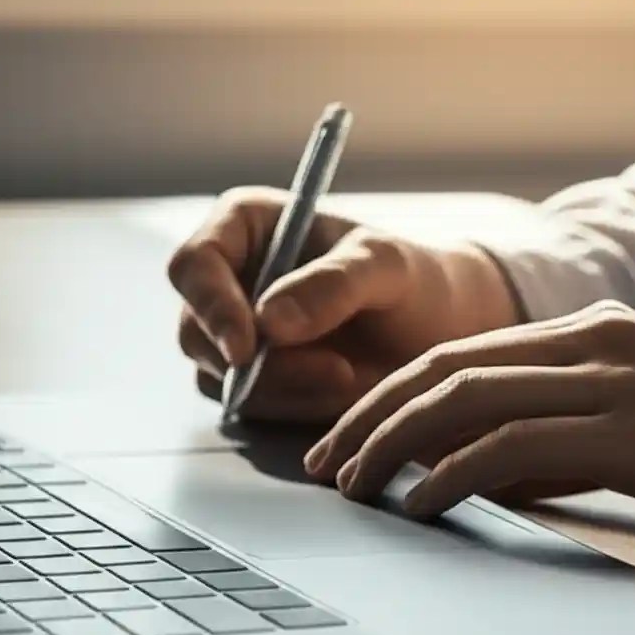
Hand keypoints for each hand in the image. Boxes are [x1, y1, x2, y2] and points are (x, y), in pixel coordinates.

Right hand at [168, 187, 520, 422]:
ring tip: (351, 377)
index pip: (194, 263)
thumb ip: (333, 284)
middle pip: (197, 329)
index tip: (248, 346)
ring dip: (283, 389)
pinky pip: (248, 406)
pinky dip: (292, 408)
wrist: (439, 334)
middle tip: (334, 372)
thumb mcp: (386, 268)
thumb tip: (269, 321)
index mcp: (247, 226)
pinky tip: (342, 394)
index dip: (210, 305)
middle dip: (258, 363)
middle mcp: (229, 278)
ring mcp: (234, 333)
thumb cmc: (414, 281)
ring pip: (220, 376)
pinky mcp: (250, 380)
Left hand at [304, 300, 634, 560]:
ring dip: (396, 445)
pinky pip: (518, 445)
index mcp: (589, 330)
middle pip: (447, 369)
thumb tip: (474, 470)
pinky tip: (422, 501)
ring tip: (354, 486)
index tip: (346, 437)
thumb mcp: (630, 430)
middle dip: (372, 417)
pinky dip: (455, 472)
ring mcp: (614, 378)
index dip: (390, 395)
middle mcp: (593, 339)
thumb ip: (555, 438)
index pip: (461, 354)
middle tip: (325, 462)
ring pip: (469, 399)